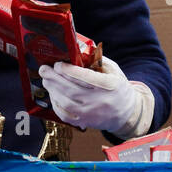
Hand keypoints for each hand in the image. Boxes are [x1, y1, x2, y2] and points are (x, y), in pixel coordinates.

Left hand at [38, 57, 152, 138]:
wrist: (127, 113)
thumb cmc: (117, 87)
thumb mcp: (113, 70)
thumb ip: (96, 60)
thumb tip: (76, 48)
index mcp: (108, 85)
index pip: (85, 77)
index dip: (68, 71)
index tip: (57, 64)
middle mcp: (99, 100)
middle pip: (72, 89)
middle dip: (54, 78)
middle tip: (44, 69)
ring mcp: (91, 113)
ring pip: (66, 102)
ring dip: (53, 89)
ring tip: (46, 79)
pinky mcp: (85, 122)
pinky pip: (65, 114)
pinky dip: (56, 104)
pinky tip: (53, 94)